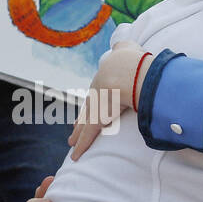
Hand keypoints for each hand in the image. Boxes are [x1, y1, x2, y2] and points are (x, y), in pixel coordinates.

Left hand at [67, 43, 149, 158]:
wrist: (127, 71)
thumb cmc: (131, 60)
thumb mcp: (127, 49)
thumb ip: (124, 47)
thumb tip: (121, 45)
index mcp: (105, 77)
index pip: (97, 91)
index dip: (93, 100)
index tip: (90, 106)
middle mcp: (96, 92)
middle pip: (87, 108)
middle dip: (80, 118)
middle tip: (74, 126)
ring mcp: (94, 107)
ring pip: (83, 123)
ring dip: (77, 133)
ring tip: (70, 142)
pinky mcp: (97, 120)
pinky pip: (88, 137)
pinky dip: (81, 147)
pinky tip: (75, 156)